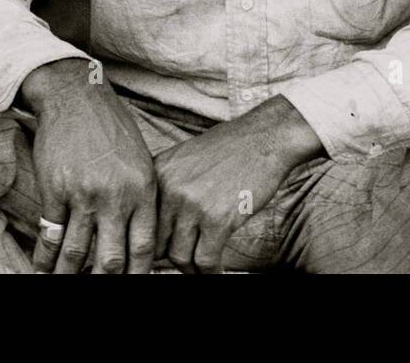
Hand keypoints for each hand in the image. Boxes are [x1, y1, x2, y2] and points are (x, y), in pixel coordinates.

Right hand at [20, 59, 156, 273]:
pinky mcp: (55, 190)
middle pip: (111, 260)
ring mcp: (83, 194)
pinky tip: (43, 271)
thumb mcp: (142, 161)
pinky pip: (49, 236)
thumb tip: (143, 241)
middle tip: (100, 289)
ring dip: (69, 278)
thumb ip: (143, 200)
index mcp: (143, 189)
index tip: (133, 284)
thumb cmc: (113, 130)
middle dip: (105, 283)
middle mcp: (115, 196)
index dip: (139, 275)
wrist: (77, 98)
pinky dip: (44, 260)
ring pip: (76, 254)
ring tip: (65, 287)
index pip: (145, 248)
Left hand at [153, 96, 322, 272]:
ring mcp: (193, 205)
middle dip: (172, 256)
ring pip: (180, 257)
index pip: (143, 222)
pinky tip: (217, 271)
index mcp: (158, 173)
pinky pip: (206, 260)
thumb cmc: (231, 148)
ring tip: (202, 269)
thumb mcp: (186, 158)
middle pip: (158, 243)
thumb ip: (167, 188)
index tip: (162, 253)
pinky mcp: (218, 219)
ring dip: (193, 268)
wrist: (266, 137)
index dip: (154, 242)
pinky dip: (212, 272)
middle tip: (185, 262)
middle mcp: (169, 189)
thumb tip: (159, 227)